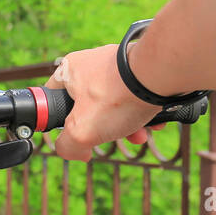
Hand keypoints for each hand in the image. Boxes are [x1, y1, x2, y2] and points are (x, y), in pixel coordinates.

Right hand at [44, 45, 159, 161]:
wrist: (161, 74)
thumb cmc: (117, 97)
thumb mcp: (80, 132)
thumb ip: (67, 146)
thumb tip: (76, 152)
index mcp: (69, 71)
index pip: (53, 99)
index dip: (61, 121)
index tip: (75, 134)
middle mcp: (91, 62)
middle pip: (89, 105)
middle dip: (104, 128)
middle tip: (114, 138)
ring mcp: (117, 63)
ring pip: (115, 102)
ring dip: (127, 123)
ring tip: (140, 134)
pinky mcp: (140, 66)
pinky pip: (136, 94)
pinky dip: (143, 110)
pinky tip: (154, 121)